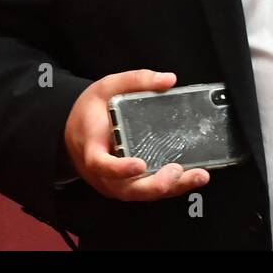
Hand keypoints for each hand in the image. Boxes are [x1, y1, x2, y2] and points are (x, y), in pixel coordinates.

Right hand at [63, 69, 210, 200]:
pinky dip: (171, 187)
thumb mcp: (106, 87)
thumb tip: (168, 79)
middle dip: (155, 185)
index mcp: (92, 149)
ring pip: (142, 193)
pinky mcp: (128, 185)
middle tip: (178, 172)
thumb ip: (136, 80)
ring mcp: (116, 183)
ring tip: (197, 175)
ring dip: (171, 188)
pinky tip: (192, 176)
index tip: (139, 164)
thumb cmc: (90, 112)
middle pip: (128, 189)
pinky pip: (148, 191)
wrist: (74, 132)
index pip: (103, 165)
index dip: (120, 169)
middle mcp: (103, 173)